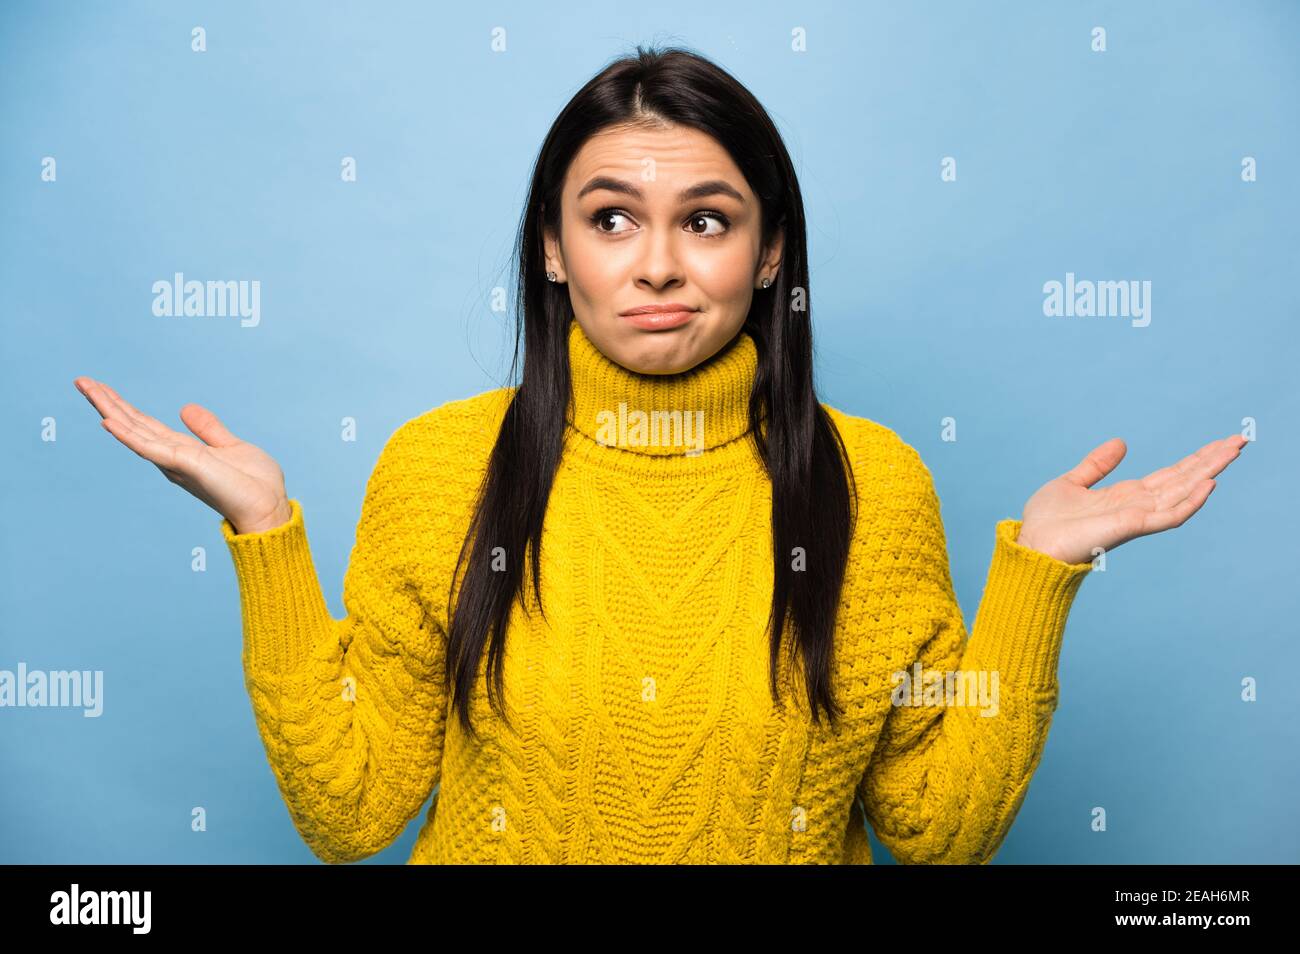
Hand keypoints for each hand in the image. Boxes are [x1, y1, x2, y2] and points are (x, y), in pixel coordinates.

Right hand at [73, 376, 290, 534]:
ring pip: (134, 431)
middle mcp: (172, 457)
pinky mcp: (185, 465)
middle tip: (81, 380)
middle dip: (107, 402)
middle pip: (133, 424)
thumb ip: (208, 429)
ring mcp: (176, 462)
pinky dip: (128, 435)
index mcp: (182, 451)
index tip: (101, 386)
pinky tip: (108, 422)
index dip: (124, 406)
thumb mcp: (230, 447)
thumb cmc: (254, 485)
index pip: (146, 424)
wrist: (269, 507)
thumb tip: (186, 408)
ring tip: (86, 388)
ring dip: (109, 409)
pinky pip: (150, 447)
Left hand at [1014, 434, 1247, 564]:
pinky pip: (1169, 515)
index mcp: (1126, 495)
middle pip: (1184, 479)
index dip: (1194, 458)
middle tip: (1240, 439)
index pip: (1170, 474)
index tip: (1219, 442)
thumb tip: (1121, 443)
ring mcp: (1138, 517)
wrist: (1031, 546)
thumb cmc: (1047, 522)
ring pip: (1183, 492)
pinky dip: (1191, 501)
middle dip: (1211, 460)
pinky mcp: (1132, 527)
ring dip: (1209, 471)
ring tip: (1234, 451)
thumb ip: (1097, 465)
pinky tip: (1209, 483)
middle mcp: (1138, 506)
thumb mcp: (1072, 482)